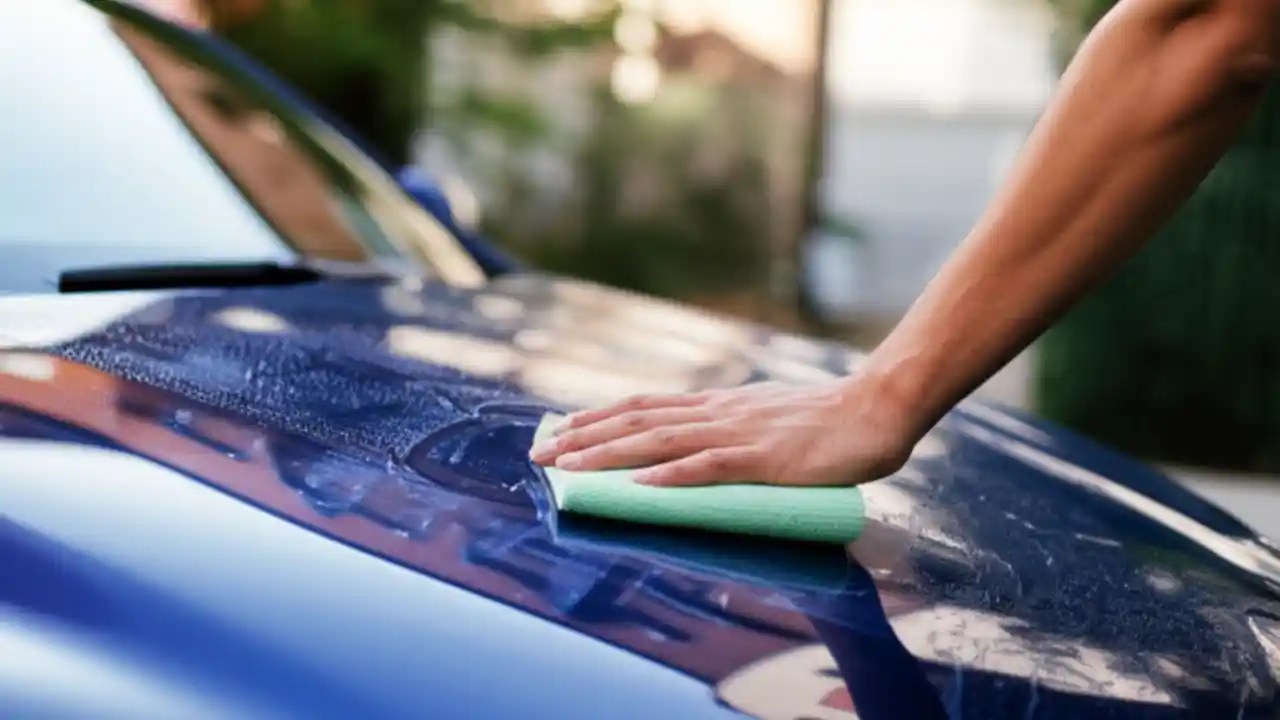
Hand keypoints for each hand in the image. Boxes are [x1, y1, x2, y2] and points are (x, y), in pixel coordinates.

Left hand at [529, 380, 917, 486]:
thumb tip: (699, 448)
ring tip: (570, 467)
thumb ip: (731, 430)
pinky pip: (711, 467)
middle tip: (539, 453)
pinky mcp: (765, 460)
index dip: (598, 417)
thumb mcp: (766, 419)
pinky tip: (642, 487)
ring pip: (661, 441)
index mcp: (718, 405)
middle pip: (638, 421)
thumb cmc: (827, 421)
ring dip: (611, 455)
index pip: (645, 406)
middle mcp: (718, 413)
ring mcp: (739, 434)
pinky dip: (673, 477)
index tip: (559, 429)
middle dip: (584, 438)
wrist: (877, 408)